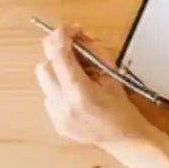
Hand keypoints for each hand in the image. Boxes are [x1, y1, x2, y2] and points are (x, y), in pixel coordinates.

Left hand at [35, 25, 152, 145]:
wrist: (125, 139)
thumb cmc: (122, 107)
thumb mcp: (112, 73)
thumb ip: (92, 51)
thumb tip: (78, 35)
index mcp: (81, 93)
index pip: (60, 55)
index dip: (62, 36)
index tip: (69, 28)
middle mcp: (64, 105)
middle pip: (45, 65)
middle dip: (57, 53)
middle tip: (74, 49)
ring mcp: (57, 116)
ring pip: (43, 79)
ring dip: (57, 70)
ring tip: (77, 75)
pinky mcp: (55, 122)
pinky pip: (48, 94)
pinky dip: (58, 87)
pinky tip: (75, 92)